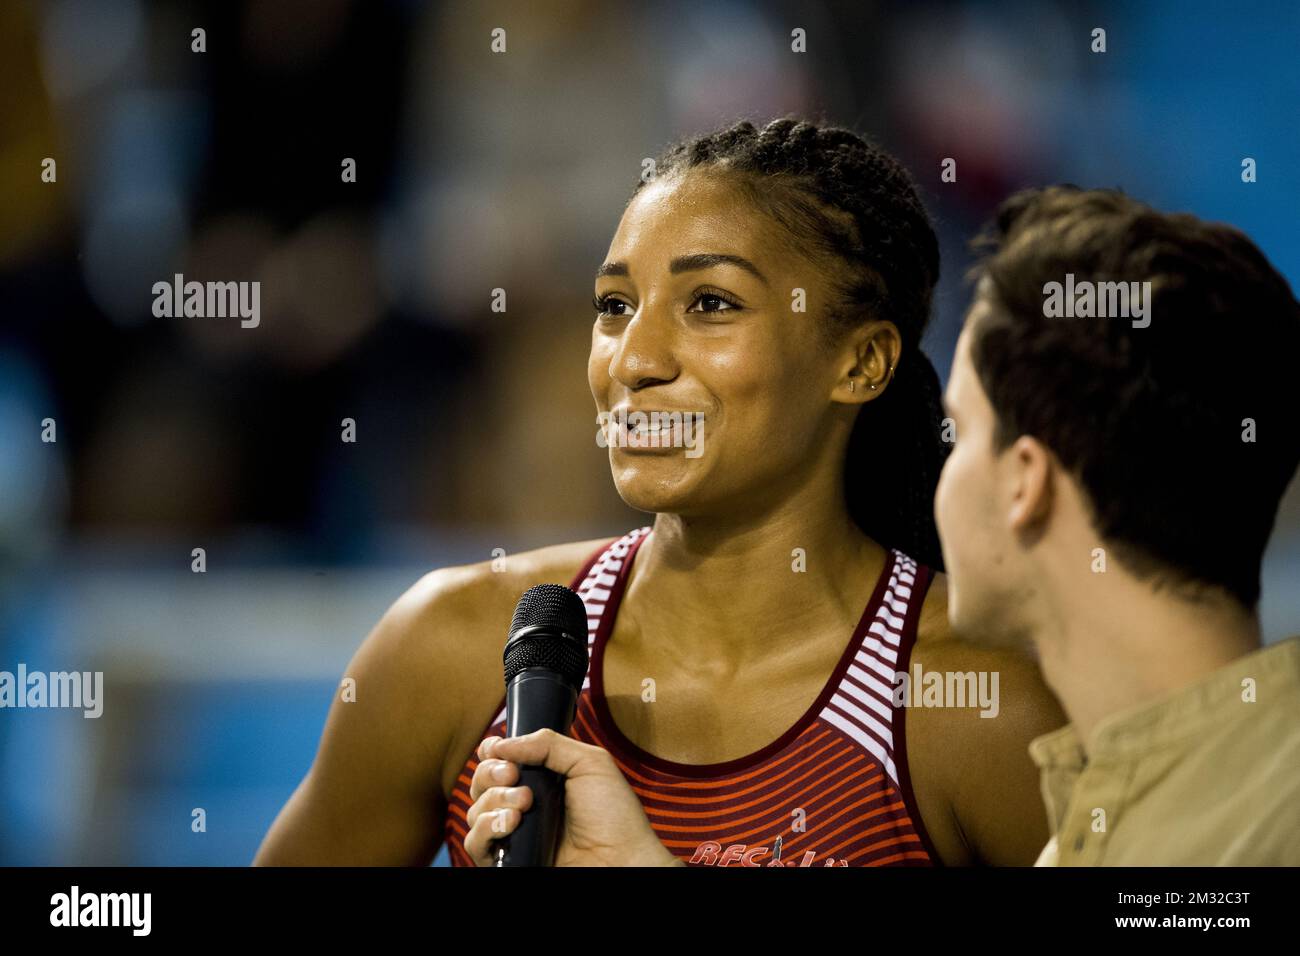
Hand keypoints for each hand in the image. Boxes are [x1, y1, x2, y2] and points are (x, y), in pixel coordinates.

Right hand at [463, 728, 681, 866]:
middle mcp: (522, 803)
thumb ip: (548, 744)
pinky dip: (485, 828)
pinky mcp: (507, 859)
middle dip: (493, 773)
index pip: (499, 760)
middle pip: (481, 781)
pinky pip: (474, 842)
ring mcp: (513, 832)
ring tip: (524, 804)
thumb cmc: (614, 816)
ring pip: (475, 809)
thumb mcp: (590, 762)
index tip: (499, 750)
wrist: (621, 859)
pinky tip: (511, 823)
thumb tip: (502, 743)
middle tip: (515, 776)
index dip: (493, 751)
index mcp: (541, 778)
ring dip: (494, 800)